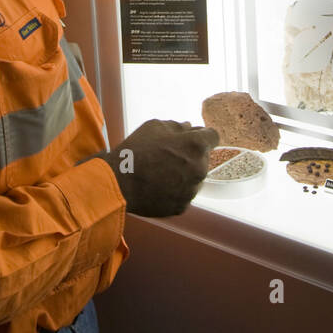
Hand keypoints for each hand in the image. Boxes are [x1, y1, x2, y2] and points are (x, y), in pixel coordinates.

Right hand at [95, 120, 219, 216]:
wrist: (119, 182)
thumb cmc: (136, 150)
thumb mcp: (154, 127)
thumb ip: (177, 126)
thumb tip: (189, 127)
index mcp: (196, 145)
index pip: (213, 136)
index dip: (203, 135)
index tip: (193, 138)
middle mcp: (200, 168)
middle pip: (204, 159)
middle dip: (191, 155)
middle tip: (169, 156)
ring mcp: (192, 190)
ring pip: (194, 178)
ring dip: (184, 174)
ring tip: (161, 173)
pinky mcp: (183, 206)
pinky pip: (184, 194)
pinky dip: (175, 190)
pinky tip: (158, 186)